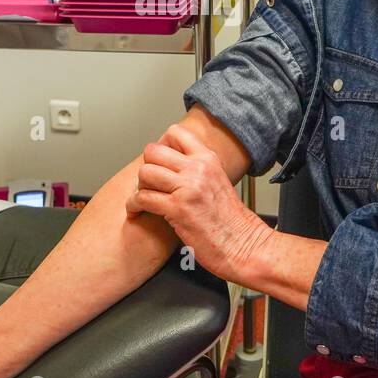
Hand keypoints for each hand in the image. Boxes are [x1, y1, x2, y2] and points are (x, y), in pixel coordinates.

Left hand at [126, 123, 272, 283]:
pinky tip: (137, 213)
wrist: (244, 245)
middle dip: (146, 168)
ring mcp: (187, 187)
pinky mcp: (177, 208)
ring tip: (143, 199)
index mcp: (208, 159)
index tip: (158, 162)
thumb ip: (197, 170)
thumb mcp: (218, 182)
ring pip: (145, 172)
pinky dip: (134, 207)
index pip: (175, 132)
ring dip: (139, 188)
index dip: (161, 145)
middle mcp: (198, 168)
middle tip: (149, 184)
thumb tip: (172, 165)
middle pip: (154, 151)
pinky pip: (142, 198)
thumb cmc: (230, 222)